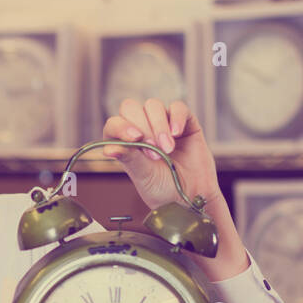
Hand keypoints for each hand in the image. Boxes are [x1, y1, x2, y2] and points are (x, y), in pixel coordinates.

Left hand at [100, 98, 247, 281]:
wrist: (193, 196)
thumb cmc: (165, 190)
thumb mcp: (143, 176)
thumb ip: (129, 158)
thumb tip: (108, 149)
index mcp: (126, 143)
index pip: (114, 123)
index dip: (121, 126)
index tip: (134, 138)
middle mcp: (142, 130)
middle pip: (131, 108)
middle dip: (142, 127)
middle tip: (153, 150)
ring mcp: (163, 123)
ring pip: (153, 106)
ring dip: (159, 126)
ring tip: (168, 150)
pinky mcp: (184, 122)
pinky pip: (177, 107)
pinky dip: (176, 117)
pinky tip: (177, 134)